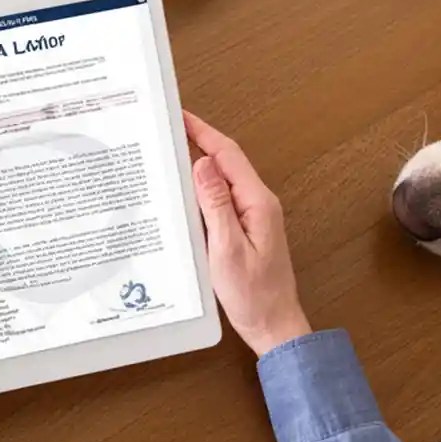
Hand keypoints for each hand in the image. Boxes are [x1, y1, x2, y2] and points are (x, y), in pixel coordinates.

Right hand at [185, 112, 312, 355]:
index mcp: (258, 203)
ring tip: (168, 157)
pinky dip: (201, 193)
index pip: (228, 155)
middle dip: (198, 143)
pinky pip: (221, 201)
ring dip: (198, 168)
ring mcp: (253, 217)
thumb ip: (216, 205)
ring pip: (222, 181)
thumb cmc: (254, 295)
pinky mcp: (245, 230)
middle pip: (225, 163)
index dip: (203, 132)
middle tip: (166, 132)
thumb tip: (203, 165)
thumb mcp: (228, 249)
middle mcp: (258, 204)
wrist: (273, 326)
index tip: (180, 116)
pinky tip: (183, 196)